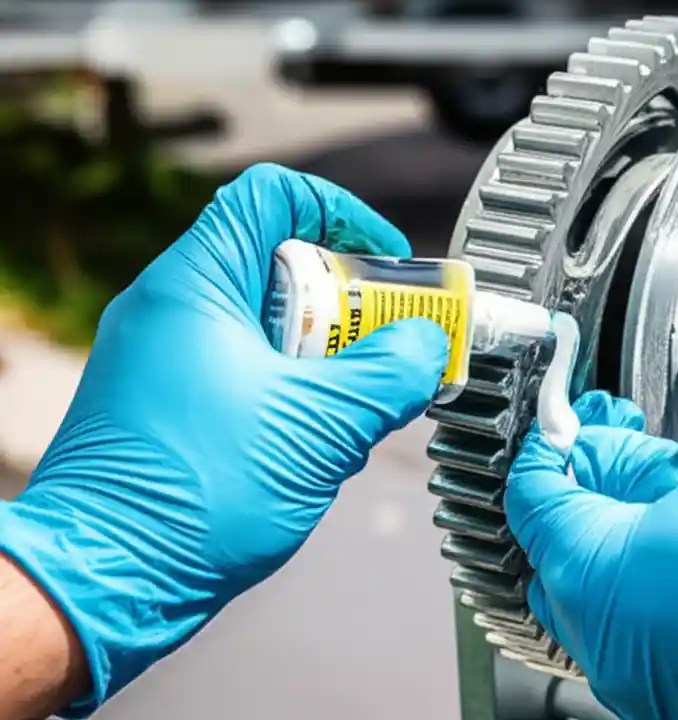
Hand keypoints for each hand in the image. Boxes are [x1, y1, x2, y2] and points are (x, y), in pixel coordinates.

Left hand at [0, 164, 447, 715]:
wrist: (106, 582)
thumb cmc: (191, 498)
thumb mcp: (321, 428)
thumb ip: (390, 376)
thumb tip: (428, 347)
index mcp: (195, 285)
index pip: (273, 195)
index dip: (342, 213)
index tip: (387, 262)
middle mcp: (171, 309)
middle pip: (280, 265)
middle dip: (349, 305)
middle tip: (390, 345)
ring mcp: (164, 358)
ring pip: (269, 326)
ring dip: (327, 357)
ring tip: (358, 408)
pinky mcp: (168, 404)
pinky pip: (247, 371)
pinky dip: (295, 391)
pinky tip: (318, 443)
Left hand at [506, 391, 677, 719]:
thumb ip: (632, 463)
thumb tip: (600, 453)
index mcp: (593, 577)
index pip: (534, 501)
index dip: (551, 449)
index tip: (570, 425)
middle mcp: (607, 647)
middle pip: (557, 562)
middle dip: (580, 501)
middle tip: (618, 453)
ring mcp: (647, 685)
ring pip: (601, 609)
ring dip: (616, 553)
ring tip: (668, 504)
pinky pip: (645, 643)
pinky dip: (653, 599)